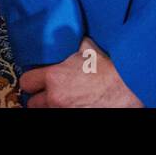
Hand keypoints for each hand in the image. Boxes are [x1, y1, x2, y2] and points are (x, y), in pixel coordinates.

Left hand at [21, 37, 142, 107]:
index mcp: (55, 77)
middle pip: (32, 103)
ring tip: (60, 98)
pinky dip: (63, 109)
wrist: (129, 86)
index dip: (31, 79)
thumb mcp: (87, 48)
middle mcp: (56, 98)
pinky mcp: (76, 118)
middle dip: (39, 96)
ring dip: (49, 105)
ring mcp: (65, 111)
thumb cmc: (110, 67)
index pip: (26, 82)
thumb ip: (70, 46)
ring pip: (45, 111)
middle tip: (47, 91)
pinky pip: (61, 115)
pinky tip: (72, 104)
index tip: (35, 79)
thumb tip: (65, 37)